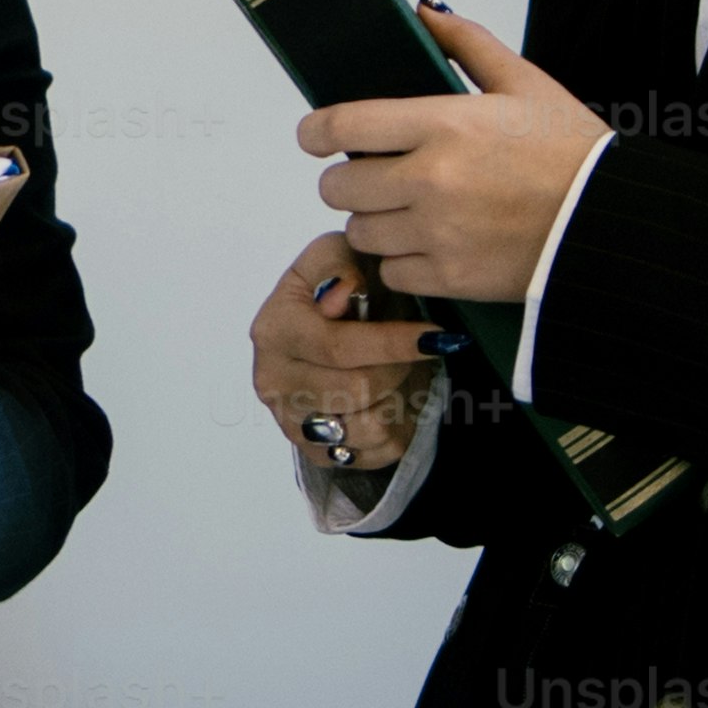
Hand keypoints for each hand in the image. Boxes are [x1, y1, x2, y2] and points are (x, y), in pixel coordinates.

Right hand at [251, 236, 442, 478]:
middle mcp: (273, 381)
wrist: (321, 332)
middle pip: (357, 389)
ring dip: (399, 397)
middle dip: (399, 367)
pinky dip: (397, 426)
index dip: (392, 343)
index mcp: (274, 330)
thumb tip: (343, 294)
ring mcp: (291, 422)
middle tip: (418, 349)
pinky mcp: (316, 452)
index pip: (338, 347)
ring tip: (401, 371)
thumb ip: (337, 263)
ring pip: (369, 426)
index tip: (434, 336)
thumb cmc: (337, 290)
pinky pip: (375, 452)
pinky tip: (393, 397)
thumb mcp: (334, 255)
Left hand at [301, 3, 611, 303]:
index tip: (314, 136)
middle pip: (337, 185)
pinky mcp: (451, 277)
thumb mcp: (524, 83)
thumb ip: (467, 43)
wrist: (611, 221)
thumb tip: (423, 12)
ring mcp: (437, 233)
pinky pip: (393, 271)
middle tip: (371, 177)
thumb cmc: (570, 151)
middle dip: (347, 179)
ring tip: (406, 212)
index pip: (342, 124)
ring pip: (361, 230)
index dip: (314, 131)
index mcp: (443, 124)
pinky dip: (403, 260)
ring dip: (375, 220)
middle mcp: (430, 179)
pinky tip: (430, 244)